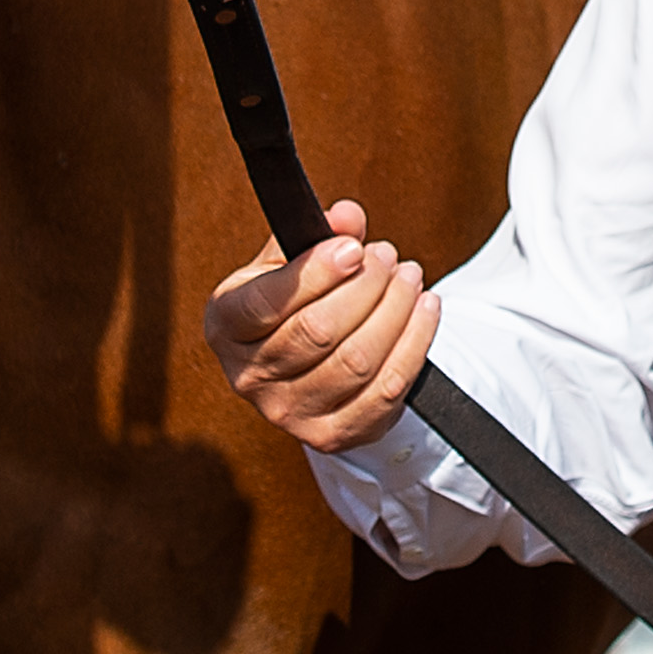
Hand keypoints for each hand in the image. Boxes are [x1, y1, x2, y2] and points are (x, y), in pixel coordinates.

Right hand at [204, 199, 442, 453]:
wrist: (300, 365)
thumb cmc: (290, 304)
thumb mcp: (287, 262)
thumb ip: (313, 236)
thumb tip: (347, 218)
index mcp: (226, 326)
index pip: (266, 303)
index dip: (315, 273)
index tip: (354, 248)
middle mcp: (249, 376)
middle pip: (318, 331)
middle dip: (366, 287)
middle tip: (387, 256)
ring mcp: (289, 414)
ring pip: (357, 360)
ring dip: (395, 311)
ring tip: (409, 277)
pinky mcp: (333, 435)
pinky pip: (386, 391)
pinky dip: (414, 345)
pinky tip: (425, 310)